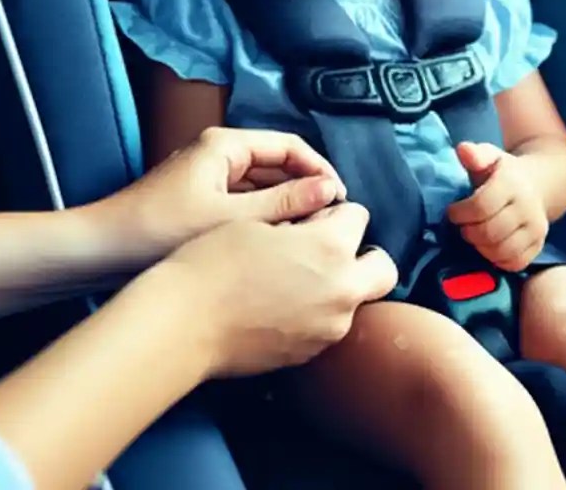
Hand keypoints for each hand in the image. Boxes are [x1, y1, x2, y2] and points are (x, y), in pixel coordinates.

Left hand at [84, 127, 347, 265]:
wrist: (99, 251)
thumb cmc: (156, 231)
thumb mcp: (229, 219)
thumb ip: (284, 204)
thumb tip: (332, 193)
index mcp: (225, 144)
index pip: (290, 146)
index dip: (319, 171)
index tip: (340, 201)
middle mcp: (218, 154)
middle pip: (278, 165)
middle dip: (305, 191)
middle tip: (329, 223)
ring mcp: (209, 178)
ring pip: (263, 187)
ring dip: (286, 208)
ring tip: (308, 237)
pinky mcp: (201, 201)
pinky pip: (246, 203)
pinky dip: (264, 219)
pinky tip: (276, 246)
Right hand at [152, 203, 397, 377]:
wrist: (183, 324)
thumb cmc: (212, 264)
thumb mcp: (259, 222)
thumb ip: (303, 219)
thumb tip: (322, 221)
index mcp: (330, 247)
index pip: (358, 215)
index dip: (333, 212)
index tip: (311, 217)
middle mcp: (342, 289)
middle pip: (382, 267)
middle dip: (363, 254)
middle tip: (328, 251)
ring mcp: (329, 327)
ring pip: (357, 300)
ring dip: (339, 286)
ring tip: (295, 281)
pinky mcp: (311, 352)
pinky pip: (329, 326)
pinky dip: (317, 313)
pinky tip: (280, 307)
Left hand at [446, 142, 548, 271]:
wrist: (539, 184)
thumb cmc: (504, 172)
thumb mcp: (490, 157)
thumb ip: (476, 155)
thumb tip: (463, 150)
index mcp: (512, 184)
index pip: (481, 206)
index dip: (460, 213)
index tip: (453, 212)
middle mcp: (528, 207)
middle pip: (490, 232)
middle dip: (469, 232)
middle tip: (464, 226)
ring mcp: (536, 228)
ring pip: (502, 251)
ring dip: (481, 248)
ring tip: (476, 236)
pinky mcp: (539, 244)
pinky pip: (516, 263)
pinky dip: (498, 260)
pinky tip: (491, 247)